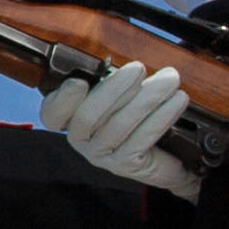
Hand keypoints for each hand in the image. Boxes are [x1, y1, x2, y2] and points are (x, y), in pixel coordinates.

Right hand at [43, 58, 200, 193]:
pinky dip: (161, 116)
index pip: (52, 113)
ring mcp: (101, 154)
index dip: (62, 99)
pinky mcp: (124, 164)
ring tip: (169, 80)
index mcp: (72, 117)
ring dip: (148, 98)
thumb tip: (125, 64)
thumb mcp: (123, 94)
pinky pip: (141, 138)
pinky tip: (176, 101)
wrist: (165, 156)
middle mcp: (82, 138)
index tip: (79, 82)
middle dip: (115, 87)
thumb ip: (114, 80)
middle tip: (139, 68)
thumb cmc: (139, 117)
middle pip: (88, 115)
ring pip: (119, 124)